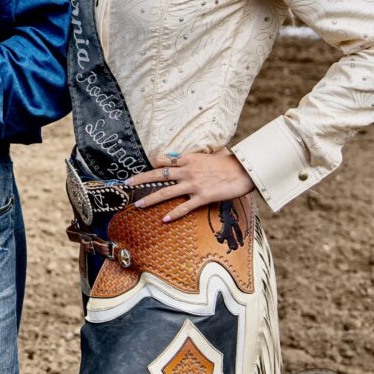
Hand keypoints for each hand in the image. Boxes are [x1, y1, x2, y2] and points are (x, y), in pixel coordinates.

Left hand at [129, 151, 256, 221]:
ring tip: (138, 205)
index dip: (153, 164)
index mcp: (189, 159)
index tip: (144, 169)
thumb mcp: (211, 154)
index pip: (164, 160)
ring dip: (150, 199)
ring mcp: (194, 184)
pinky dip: (174, 213)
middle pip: (158, 174)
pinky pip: (185, 207)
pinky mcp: (203, 196)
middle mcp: (187, 170)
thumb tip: (191, 158)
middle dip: (141, 179)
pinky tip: (164, 219)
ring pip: (166, 191)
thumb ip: (198, 157)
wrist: (246, 170)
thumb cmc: (230, 162)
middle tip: (127, 183)